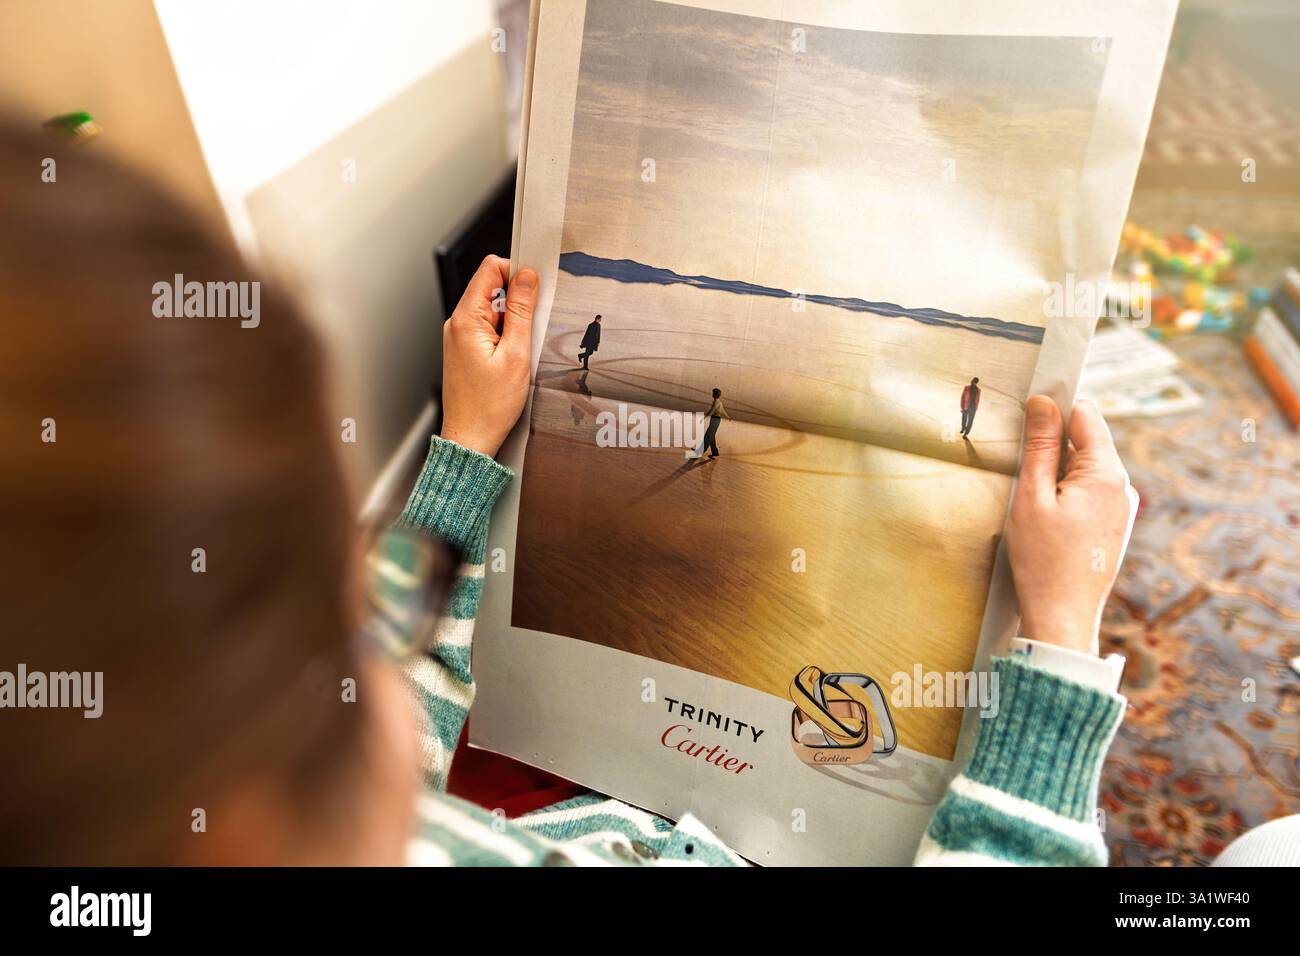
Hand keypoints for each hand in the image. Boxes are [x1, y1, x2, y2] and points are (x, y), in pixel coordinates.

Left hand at [439, 255, 537, 457]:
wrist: (471, 439)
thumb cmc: (490, 405)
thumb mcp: (516, 354)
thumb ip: (522, 310)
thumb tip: (528, 276)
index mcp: (465, 319)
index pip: (489, 269)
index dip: (515, 271)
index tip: (535, 286)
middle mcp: (457, 324)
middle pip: (493, 290)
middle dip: (518, 305)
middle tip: (531, 333)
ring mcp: (459, 337)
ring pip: (494, 313)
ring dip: (513, 326)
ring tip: (519, 356)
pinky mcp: (465, 350)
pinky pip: (489, 331)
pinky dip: (505, 340)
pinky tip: (511, 362)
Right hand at [1007, 396, 1137, 654]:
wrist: (1063, 617)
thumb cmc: (1042, 560)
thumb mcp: (1031, 496)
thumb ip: (1038, 445)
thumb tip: (1042, 402)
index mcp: (1106, 474)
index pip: (1085, 414)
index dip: (1054, 409)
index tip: (1027, 418)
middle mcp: (1122, 486)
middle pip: (1086, 440)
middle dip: (1053, 445)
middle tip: (1023, 472)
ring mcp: (1122, 507)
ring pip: (1086, 467)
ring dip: (1058, 471)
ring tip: (1034, 502)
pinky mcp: (1115, 524)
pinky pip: (1090, 491)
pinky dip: (1067, 492)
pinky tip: (1048, 519)